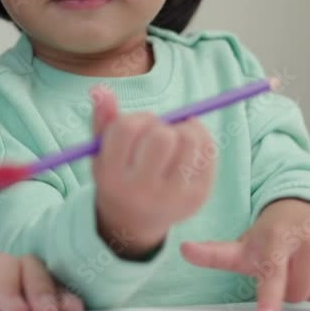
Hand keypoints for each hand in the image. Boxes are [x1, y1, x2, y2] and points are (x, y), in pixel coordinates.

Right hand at [90, 86, 215, 258]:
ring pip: (190, 140)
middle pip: (162, 137)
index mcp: (113, 177)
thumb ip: (103, 120)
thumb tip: (101, 90)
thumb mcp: (102, 152)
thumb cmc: (117, 174)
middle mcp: (143, 191)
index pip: (126, 129)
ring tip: (174, 136)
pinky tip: (187, 144)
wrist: (135, 220)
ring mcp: (174, 196)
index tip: (137, 127)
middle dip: (160, 125)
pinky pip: (208, 150)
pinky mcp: (198, 196)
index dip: (135, 118)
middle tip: (157, 132)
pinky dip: (199, 137)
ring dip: (183, 128)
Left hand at [181, 198, 309, 310]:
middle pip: (299, 293)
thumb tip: (184, 250)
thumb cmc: (269, 234)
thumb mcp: (242, 244)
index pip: (273, 274)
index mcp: (276, 237)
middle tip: (284, 272)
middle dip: (290, 290)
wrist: (302, 208)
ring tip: (300, 268)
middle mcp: (308, 237)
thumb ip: (214, 253)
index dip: (270, 297)